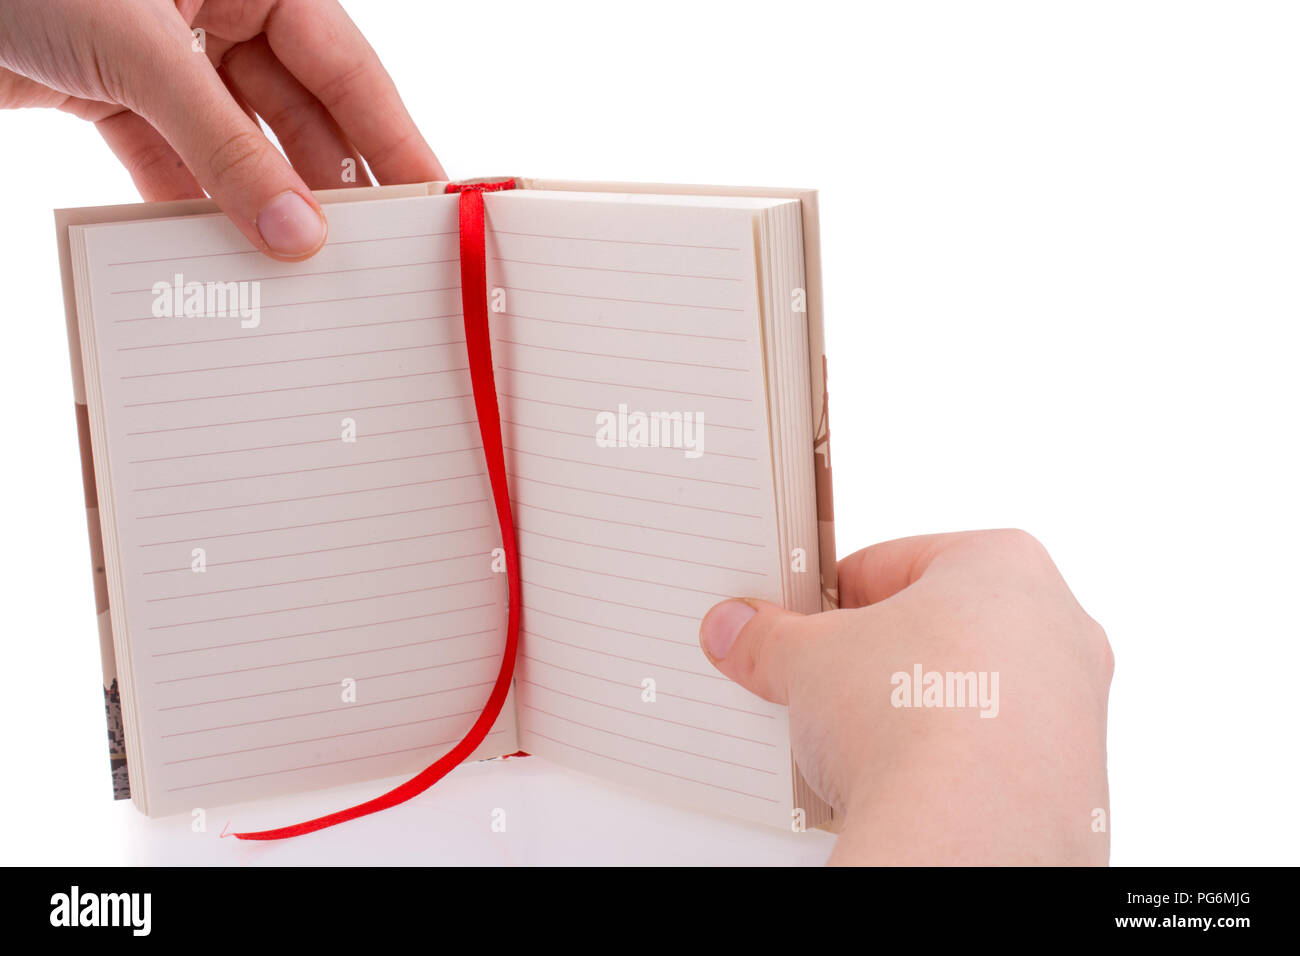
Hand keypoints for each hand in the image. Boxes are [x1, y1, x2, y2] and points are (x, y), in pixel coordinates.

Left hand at [0, 0, 443, 258]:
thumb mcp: (139, 52)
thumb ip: (224, 148)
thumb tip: (297, 236)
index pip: (348, 69)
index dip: (394, 140)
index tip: (433, 206)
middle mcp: (218, 7)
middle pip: (299, 112)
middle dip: (327, 186)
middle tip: (370, 260)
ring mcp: (165, 52)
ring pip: (238, 143)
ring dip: (258, 205)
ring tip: (298, 272)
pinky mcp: (114, 89)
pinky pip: (173, 156)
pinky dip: (187, 202)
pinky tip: (214, 251)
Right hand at [699, 530, 1113, 864]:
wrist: (965, 837)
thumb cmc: (920, 723)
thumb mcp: (808, 662)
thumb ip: (768, 637)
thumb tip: (741, 630)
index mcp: (1004, 564)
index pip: (889, 564)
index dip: (828, 599)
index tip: (800, 626)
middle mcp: (1058, 625)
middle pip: (936, 627)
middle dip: (875, 657)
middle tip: (824, 684)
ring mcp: (1076, 706)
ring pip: (971, 692)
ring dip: (914, 712)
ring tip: (858, 743)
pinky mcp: (1075, 777)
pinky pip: (996, 754)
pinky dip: (950, 764)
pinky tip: (903, 783)